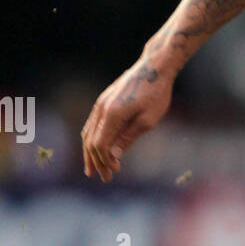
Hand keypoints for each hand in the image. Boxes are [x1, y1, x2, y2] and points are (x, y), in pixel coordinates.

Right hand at [81, 60, 174, 181]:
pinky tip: (96, 149)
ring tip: (92, 169)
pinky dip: (93, 139)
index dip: (105, 161)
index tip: (114, 172)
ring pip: (88, 133)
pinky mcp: (104, 100)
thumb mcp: (148, 119)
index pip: (100, 145)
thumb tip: (114, 155)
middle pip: (91, 141)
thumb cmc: (156, 93)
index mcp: (112, 114)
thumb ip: (129, 137)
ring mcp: (101, 103)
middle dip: (97, 161)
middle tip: (105, 178)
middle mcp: (102, 108)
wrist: (154, 67)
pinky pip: (92, 124)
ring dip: (90, 153)